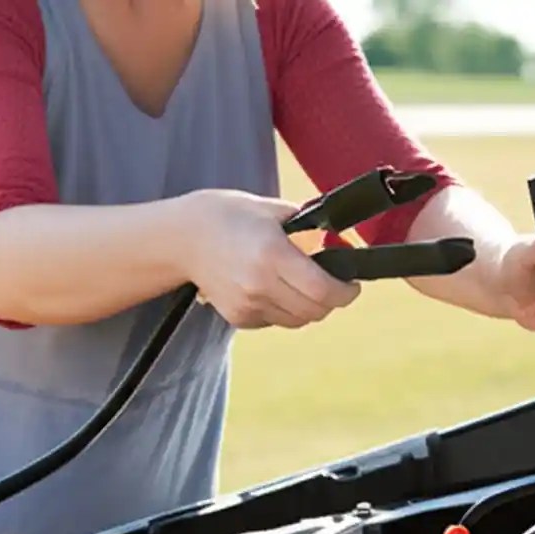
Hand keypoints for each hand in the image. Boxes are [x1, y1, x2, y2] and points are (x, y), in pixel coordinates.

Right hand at [180, 189, 360, 328]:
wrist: (181, 238)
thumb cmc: (228, 215)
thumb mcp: (272, 211)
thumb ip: (309, 228)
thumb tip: (340, 243)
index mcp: (272, 255)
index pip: (323, 291)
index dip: (346, 292)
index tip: (352, 285)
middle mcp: (260, 285)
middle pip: (314, 311)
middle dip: (331, 300)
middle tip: (334, 285)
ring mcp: (247, 305)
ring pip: (298, 320)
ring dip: (309, 306)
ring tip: (303, 284)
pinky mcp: (238, 318)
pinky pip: (276, 320)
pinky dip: (285, 309)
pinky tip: (274, 287)